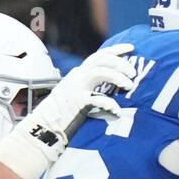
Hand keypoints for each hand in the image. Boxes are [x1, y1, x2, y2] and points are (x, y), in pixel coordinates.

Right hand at [0, 42, 139, 178]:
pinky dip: (110, 103)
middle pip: (100, 59)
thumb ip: (92, 88)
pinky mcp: (76, 103)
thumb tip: (114, 87)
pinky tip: (117, 111)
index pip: (99, 56)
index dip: (116, 50)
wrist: (44, 130)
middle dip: (119, 62)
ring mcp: (75, 88)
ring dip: (117, 77)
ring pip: (99, 72)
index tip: (132, 48)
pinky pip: (97, 98)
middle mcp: (77, 77)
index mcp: (79, 74)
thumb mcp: (80, 96)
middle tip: (133, 73)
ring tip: (129, 86)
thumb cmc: (65, 117)